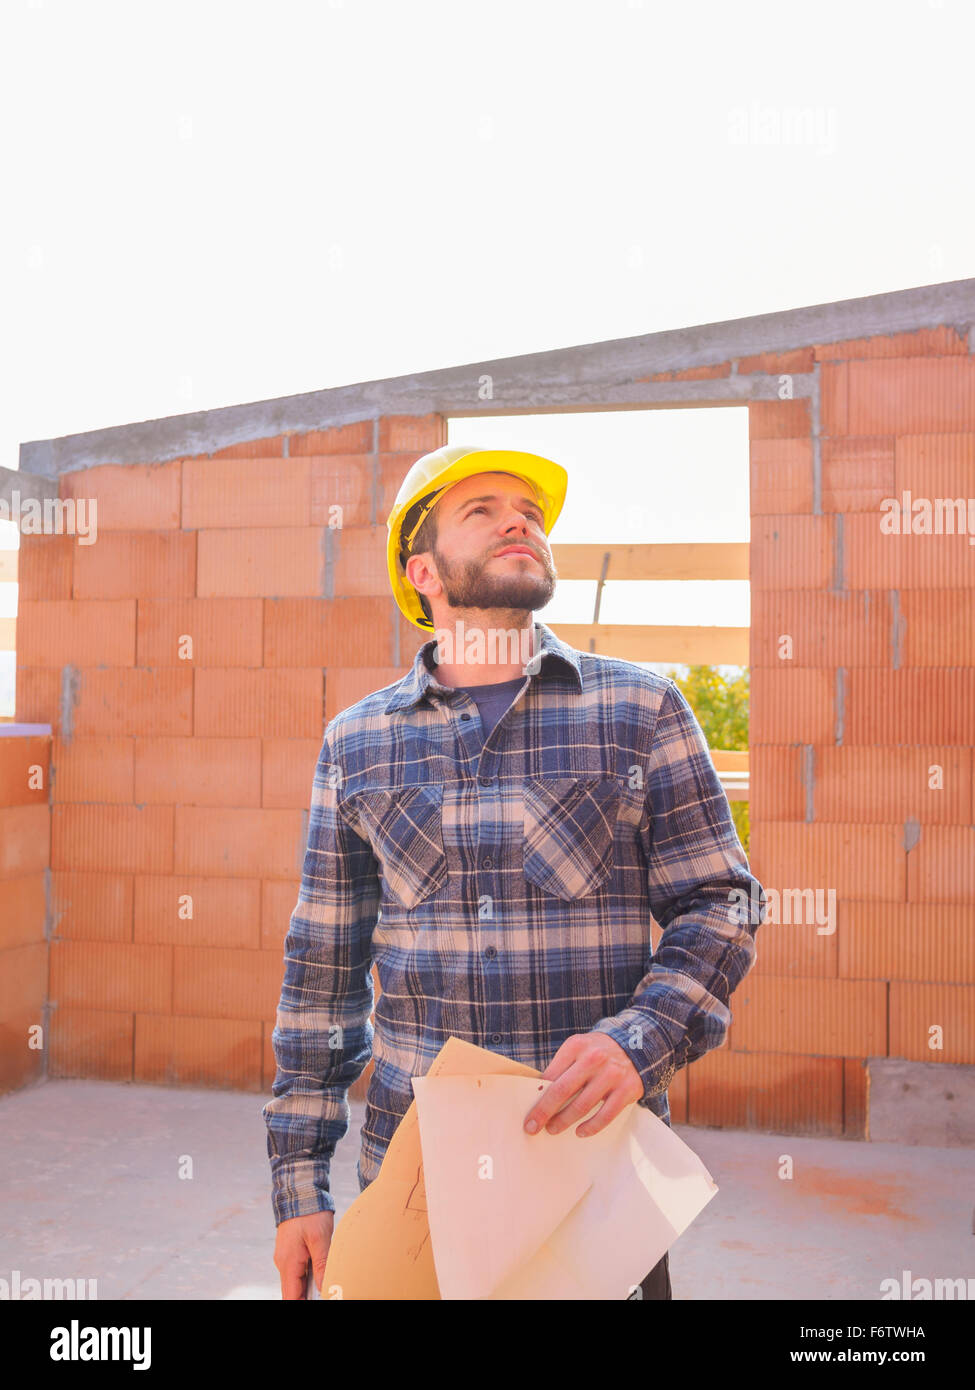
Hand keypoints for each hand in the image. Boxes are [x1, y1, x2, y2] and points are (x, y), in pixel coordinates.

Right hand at [274, 1210, 334, 1299]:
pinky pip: (296, 1270)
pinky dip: (307, 1276)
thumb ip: (322, 1265)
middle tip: (325, 1294)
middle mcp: (283, 1263)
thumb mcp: (321, 1239)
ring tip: (324, 1286)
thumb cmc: (311, 1213)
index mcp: (288, 1263)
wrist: (300, 1191)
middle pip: (292, 1291)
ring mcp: (285, 1256)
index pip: (291, 1297)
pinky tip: (320, 1272)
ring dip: (308, 1287)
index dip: (303, 1303)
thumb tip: (324, 1289)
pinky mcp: (289, 1250)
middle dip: (307, 1296)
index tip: (318, 1301)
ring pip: (295, 1281)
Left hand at [523, 1032, 643, 1138]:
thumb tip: (538, 1095)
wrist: (636, 1045)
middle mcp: (594, 1058)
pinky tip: (580, 1132)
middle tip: (532, 1127)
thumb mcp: (578, 1049)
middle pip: (562, 1091)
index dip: (537, 1097)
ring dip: (564, 1121)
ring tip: (553, 1129)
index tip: (528, 1113)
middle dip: (544, 1112)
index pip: (551, 1075)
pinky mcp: (626, 1090)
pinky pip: (605, 1115)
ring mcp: (611, 1074)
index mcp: (576, 1046)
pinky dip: (590, 1127)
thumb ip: (561, 1067)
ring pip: (582, 1106)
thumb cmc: (597, 1052)